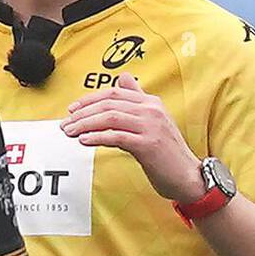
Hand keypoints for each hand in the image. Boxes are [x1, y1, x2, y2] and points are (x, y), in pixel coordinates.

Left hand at [61, 72, 205, 203]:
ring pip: (110, 117)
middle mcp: (151, 110)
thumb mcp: (153, 121)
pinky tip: (84, 141)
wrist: (188, 177)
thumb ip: (137, 99)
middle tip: (66, 123)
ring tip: (71, 132)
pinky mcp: (148, 145)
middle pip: (109, 103)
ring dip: (85, 124)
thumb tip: (122, 78)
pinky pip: (117, 136)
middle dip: (83, 112)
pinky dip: (98, 137)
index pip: (114, 92)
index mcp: (151, 102)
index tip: (72, 109)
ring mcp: (151, 126)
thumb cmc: (167, 154)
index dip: (89, 99)